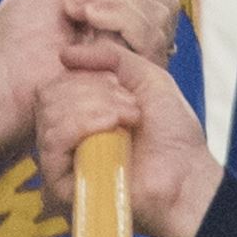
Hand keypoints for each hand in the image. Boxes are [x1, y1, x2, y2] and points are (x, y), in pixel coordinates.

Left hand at [0, 0, 184, 188]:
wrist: (7, 73)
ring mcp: (140, 63)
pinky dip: (116, 23)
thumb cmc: (23, 32)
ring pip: (160, 14)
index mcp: (124, 14)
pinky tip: (85, 39)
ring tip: (78, 19)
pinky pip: (150, 39)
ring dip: (113, 4)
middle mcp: (138, 39)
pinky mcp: (136, 81)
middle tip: (76, 4)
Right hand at [38, 41, 223, 236]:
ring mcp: (62, 158)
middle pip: (50, 93)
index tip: (121, 86)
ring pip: (51, 114)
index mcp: (79, 110)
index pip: (57, 81)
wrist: (186, 174)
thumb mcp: (146, 77)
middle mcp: (66, 133)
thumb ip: (109, 56)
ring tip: (128, 119)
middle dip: (95, 90)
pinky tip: (111, 128)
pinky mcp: (60, 181)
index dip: (87, 75)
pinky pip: (52, 141)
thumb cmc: (172, 135)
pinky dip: (82, 125)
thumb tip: (64, 54)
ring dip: (96, 107)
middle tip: (130, 107)